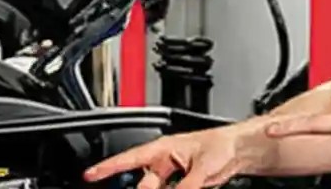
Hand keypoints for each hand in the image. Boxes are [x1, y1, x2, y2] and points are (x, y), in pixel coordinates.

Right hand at [83, 126, 253, 188]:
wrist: (240, 151)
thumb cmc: (222, 145)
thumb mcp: (200, 169)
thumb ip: (184, 186)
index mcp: (163, 147)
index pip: (129, 158)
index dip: (107, 167)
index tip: (90, 175)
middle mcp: (165, 159)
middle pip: (144, 182)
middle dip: (145, 188)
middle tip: (153, 187)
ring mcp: (173, 172)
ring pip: (155, 188)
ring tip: (181, 184)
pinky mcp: (183, 183)